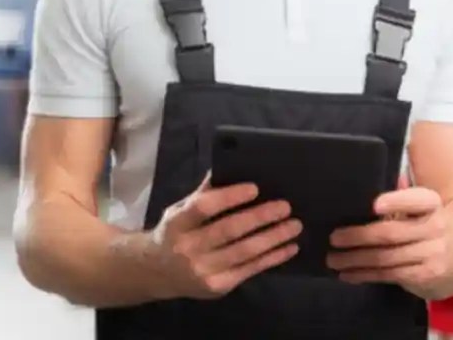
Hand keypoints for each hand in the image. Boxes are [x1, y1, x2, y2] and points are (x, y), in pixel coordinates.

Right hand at [148, 173, 302, 299]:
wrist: (158, 272)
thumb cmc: (174, 233)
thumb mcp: (179, 211)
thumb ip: (203, 194)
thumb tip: (229, 166)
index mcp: (177, 223)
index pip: (203, 207)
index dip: (229, 197)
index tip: (254, 188)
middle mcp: (188, 247)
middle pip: (228, 230)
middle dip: (260, 217)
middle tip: (285, 206)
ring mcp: (203, 270)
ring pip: (244, 252)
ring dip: (273, 238)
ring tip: (294, 226)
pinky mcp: (218, 286)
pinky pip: (250, 270)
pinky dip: (273, 258)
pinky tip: (289, 247)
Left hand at [326, 176, 449, 294]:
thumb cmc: (430, 220)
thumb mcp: (423, 204)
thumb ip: (399, 199)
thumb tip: (361, 199)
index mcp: (432, 203)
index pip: (417, 200)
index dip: (396, 202)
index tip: (375, 205)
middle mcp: (435, 228)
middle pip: (391, 233)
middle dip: (358, 237)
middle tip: (333, 238)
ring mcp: (433, 254)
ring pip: (386, 258)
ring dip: (356, 260)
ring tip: (332, 260)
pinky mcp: (427, 276)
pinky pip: (391, 275)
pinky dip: (366, 275)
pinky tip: (348, 274)